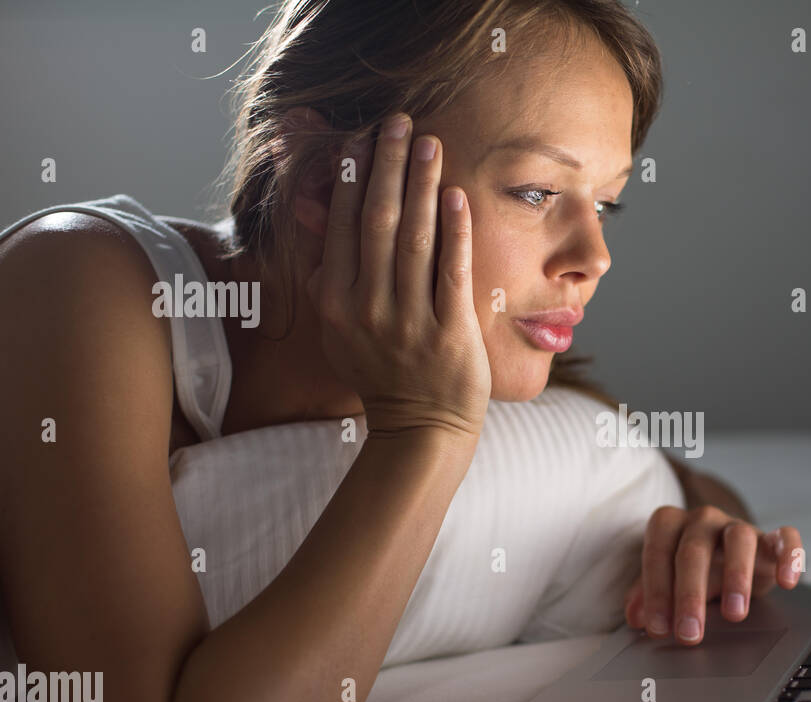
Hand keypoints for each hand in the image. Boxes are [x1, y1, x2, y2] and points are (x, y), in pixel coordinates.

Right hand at [307, 112, 490, 439]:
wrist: (421, 428)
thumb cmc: (382, 371)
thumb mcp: (340, 327)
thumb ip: (328, 273)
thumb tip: (311, 210)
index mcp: (336, 303)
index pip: (341, 226)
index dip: (350, 177)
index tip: (360, 138)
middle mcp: (367, 309)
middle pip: (375, 222)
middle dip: (386, 166)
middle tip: (397, 121)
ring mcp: (409, 322)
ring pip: (413, 240)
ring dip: (420, 185)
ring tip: (428, 142)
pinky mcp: (450, 333)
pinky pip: (451, 272)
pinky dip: (454, 230)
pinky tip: (456, 194)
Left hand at [623, 506, 803, 644]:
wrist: (724, 558)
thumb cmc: (690, 572)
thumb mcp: (666, 583)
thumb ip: (648, 596)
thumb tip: (636, 618)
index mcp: (670, 524)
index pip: (658, 552)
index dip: (656, 591)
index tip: (657, 628)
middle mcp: (702, 519)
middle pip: (694, 550)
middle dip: (690, 595)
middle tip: (690, 634)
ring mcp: (737, 525)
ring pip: (739, 539)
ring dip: (737, 576)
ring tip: (734, 614)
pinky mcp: (770, 537)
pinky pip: (785, 537)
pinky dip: (789, 555)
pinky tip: (788, 582)